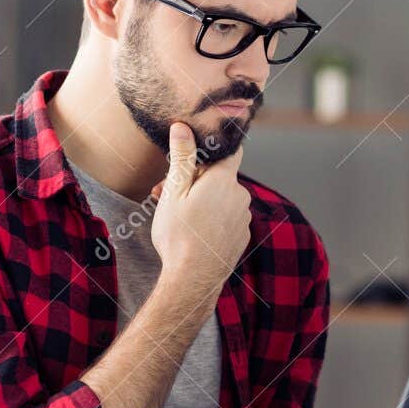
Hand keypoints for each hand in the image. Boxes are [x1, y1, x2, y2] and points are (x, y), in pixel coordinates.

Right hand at [150, 122, 249, 291]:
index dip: (213, 150)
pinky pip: (227, 219)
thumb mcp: (175, 192)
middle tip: (164, 191)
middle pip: (220, 178)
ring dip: (202, 201)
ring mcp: (243, 218)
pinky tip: (192, 232)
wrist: (193, 279)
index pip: (231, 151)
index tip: (196, 154)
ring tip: (175, 215)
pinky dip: (212, 219)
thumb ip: (182, 158)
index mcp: (225, 180)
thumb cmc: (180, 234)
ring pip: (222, 200)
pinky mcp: (241, 236)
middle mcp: (241, 196)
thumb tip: (182, 127)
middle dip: (195, 180)